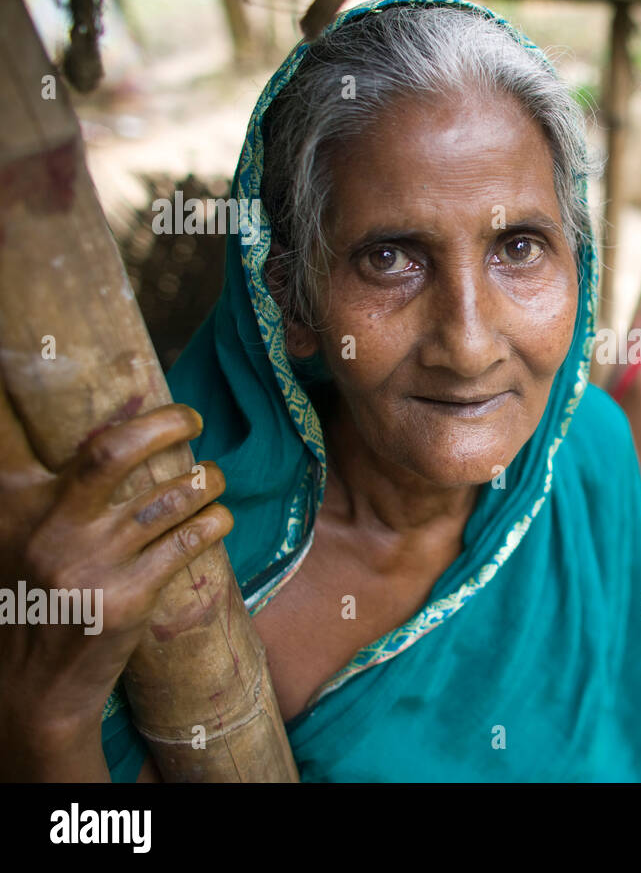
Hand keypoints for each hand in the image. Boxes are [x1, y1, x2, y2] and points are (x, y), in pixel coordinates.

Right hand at [0, 389, 232, 778]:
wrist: (33, 689)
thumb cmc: (35, 599)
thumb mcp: (18, 539)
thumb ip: (43, 493)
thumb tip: (106, 440)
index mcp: (13, 506)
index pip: (8, 432)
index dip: (10, 390)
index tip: (30, 351)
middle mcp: (48, 529)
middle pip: (114, 451)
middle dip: (165, 423)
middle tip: (191, 418)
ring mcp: (89, 564)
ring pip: (168, 498)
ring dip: (204, 479)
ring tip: (212, 477)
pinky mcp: (127, 599)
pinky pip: (188, 542)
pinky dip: (214, 521)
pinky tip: (220, 517)